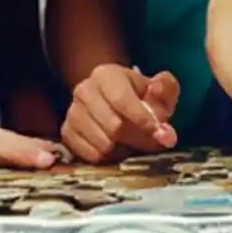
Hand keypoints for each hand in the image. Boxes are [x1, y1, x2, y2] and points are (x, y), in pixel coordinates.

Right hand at [61, 65, 178, 163]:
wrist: (114, 103)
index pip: (122, 100)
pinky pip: (90, 155)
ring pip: (103, 144)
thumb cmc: (141, 98)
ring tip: (132, 142)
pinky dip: (108, 158)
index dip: (144, 120)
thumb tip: (156, 93)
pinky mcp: (67, 133)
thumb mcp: (159, 90)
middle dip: (139, 138)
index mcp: (106, 75)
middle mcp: (84, 90)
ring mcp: (72, 112)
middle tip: (153, 142)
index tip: (162, 134)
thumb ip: (165, 88)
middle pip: (114, 126)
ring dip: (124, 150)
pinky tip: (116, 148)